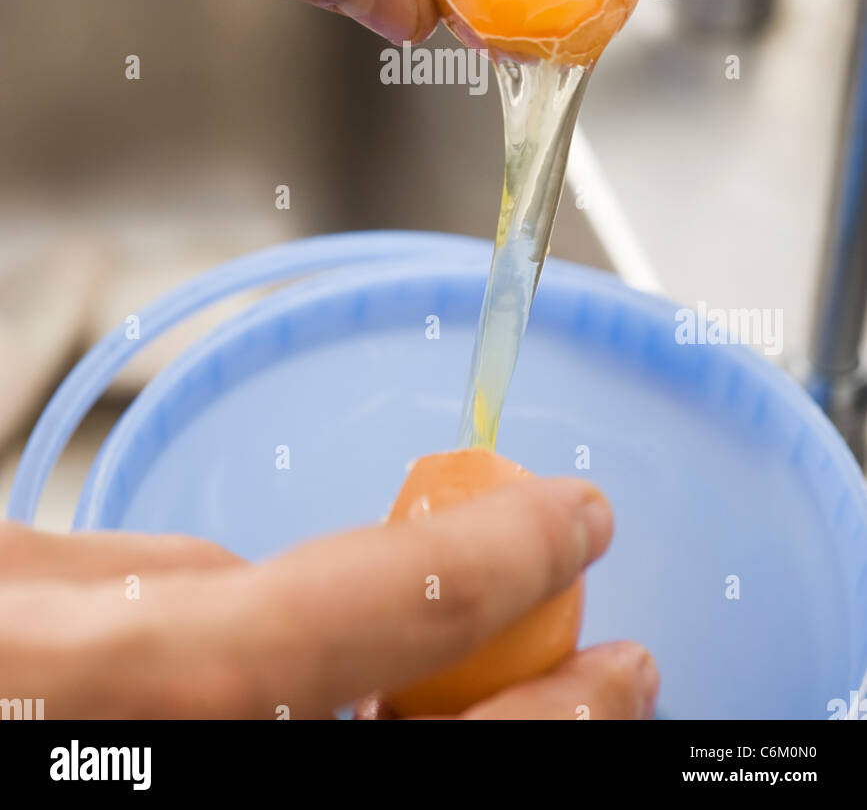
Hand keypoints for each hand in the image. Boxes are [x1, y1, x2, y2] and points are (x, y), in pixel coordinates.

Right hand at [0, 479, 656, 718]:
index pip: (362, 611)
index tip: (572, 511)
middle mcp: (163, 779)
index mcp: (112, 683)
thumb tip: (248, 573)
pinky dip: (392, 777)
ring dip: (506, 768)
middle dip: (551, 719)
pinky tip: (416, 740)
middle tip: (628, 658)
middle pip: (413, 771)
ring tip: (580, 711)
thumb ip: (123, 579)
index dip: (493, 555)